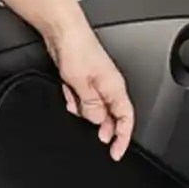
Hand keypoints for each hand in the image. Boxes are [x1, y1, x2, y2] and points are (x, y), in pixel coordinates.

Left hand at [45, 25, 134, 160]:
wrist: (62, 33)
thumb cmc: (76, 50)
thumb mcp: (82, 84)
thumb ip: (92, 106)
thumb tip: (98, 122)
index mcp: (115, 89)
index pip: (126, 120)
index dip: (123, 140)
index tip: (116, 154)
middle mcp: (109, 88)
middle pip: (110, 118)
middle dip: (100, 127)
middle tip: (92, 136)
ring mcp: (97, 85)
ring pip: (94, 110)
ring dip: (83, 111)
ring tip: (74, 99)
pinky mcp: (85, 82)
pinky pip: (83, 101)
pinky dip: (75, 101)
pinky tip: (69, 92)